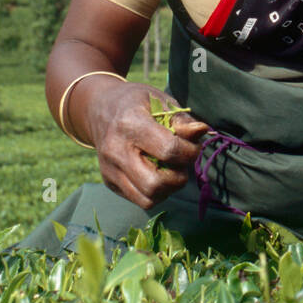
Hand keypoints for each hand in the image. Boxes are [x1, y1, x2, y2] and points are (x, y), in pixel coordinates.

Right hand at [75, 77, 209, 212]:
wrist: (100, 109)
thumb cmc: (137, 103)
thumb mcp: (160, 101)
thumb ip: (182, 119)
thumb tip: (202, 131)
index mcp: (130, 124)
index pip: (169, 150)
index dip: (190, 152)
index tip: (193, 146)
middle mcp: (116, 150)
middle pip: (155, 183)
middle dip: (178, 178)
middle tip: (181, 163)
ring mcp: (110, 169)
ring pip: (148, 199)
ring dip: (168, 189)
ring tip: (170, 171)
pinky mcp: (109, 182)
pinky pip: (140, 200)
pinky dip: (156, 194)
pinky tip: (158, 175)